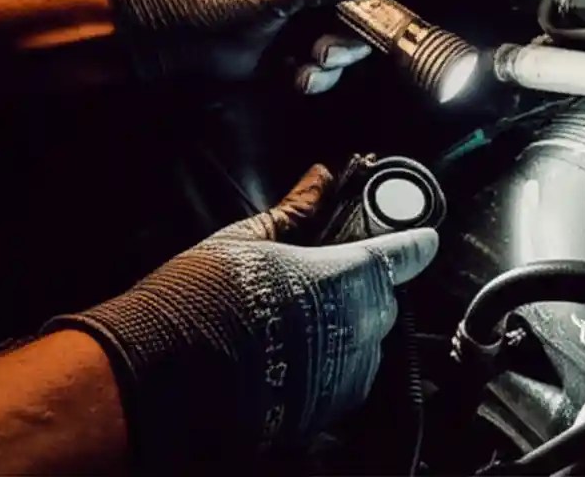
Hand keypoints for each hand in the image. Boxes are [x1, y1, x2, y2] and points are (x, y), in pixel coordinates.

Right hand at [46, 165, 438, 466]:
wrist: (158, 375)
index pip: (405, 253)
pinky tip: (291, 357)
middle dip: (361, 288)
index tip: (425, 240)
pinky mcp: (332, 409)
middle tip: (315, 284)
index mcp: (348, 273)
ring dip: (346, 329)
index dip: (415, 244)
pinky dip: (330, 365)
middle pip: (383, 300)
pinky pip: (348, 379)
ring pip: (367, 342)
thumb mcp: (247, 240)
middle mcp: (361, 324)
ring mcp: (350, 371)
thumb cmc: (201, 297)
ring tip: (294, 324)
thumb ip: (295, 210)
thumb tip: (321, 176)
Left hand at [100, 0, 384, 81]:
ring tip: (308, 67)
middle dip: (349, 40)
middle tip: (325, 52)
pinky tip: (295, 79)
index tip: (378, 26)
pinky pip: (317, 70)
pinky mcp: (283, 55)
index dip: (375, 1)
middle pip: (357, 17)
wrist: (161, 31)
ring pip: (340, 48)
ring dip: (331, 64)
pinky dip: (313, 79)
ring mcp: (295, 23)